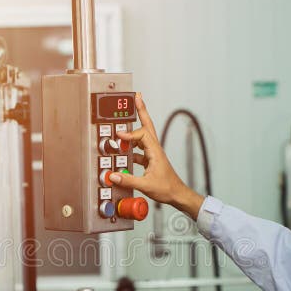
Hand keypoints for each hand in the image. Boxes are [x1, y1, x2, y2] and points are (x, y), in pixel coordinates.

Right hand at [110, 93, 204, 219]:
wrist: (177, 194)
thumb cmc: (167, 188)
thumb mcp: (145, 185)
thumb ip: (128, 180)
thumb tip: (113, 175)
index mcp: (155, 152)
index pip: (141, 135)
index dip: (129, 133)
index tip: (119, 135)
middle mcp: (155, 149)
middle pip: (147, 125)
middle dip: (141, 110)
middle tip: (137, 97)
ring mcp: (153, 154)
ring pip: (144, 135)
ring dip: (135, 126)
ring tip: (128, 117)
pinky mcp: (151, 160)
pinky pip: (140, 148)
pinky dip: (132, 145)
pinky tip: (125, 149)